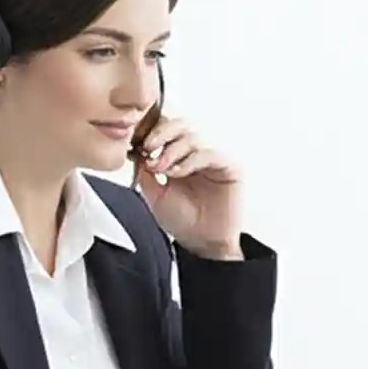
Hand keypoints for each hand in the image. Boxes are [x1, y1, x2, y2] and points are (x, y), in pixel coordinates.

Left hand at [132, 116, 243, 260]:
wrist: (202, 244)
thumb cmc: (183, 221)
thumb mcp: (155, 194)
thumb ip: (146, 172)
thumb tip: (136, 152)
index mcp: (180, 155)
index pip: (168, 129)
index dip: (152, 132)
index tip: (137, 144)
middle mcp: (198, 152)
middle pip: (181, 124)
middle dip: (162, 133)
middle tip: (148, 147)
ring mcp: (214, 158)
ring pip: (194, 136)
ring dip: (173, 150)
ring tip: (161, 167)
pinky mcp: (230, 166)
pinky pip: (209, 153)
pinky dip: (190, 160)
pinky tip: (177, 173)